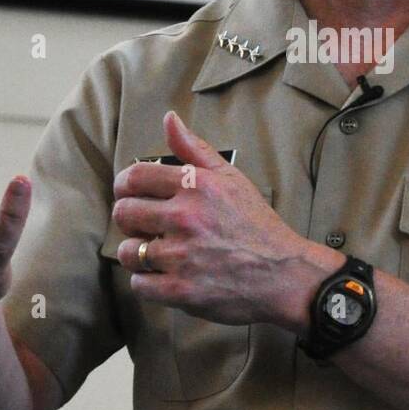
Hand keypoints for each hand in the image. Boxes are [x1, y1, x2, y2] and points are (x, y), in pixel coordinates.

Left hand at [112, 110, 309, 326]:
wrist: (284, 273)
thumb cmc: (257, 226)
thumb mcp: (231, 178)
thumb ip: (195, 148)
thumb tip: (169, 120)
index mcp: (195, 186)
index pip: (134, 177)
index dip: (124, 185)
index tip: (130, 194)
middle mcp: (185, 217)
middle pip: (124, 213)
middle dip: (130, 220)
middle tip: (145, 226)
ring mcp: (181, 255)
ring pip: (128, 251)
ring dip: (137, 253)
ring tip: (157, 253)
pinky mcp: (180, 290)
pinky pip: (139, 283)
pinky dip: (147, 282)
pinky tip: (164, 276)